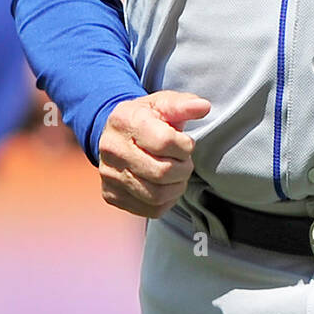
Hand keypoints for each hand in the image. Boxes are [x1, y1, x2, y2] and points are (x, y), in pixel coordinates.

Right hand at [98, 91, 210, 217]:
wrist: (115, 134)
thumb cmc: (145, 118)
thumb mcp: (162, 104)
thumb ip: (183, 104)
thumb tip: (204, 107)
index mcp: (125, 120)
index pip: (164, 142)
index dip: (184, 146)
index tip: (185, 143)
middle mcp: (112, 149)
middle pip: (162, 172)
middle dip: (183, 168)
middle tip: (184, 161)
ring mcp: (110, 175)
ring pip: (156, 195)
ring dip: (177, 186)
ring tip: (177, 173)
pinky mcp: (112, 195)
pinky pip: (150, 209)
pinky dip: (167, 201)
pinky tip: (167, 186)